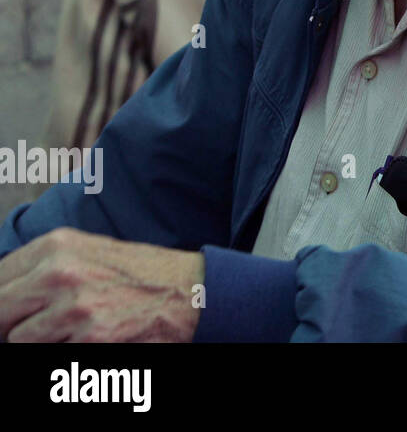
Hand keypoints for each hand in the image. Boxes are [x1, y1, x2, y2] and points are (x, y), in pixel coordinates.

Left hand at [0, 228, 202, 341]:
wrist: (192, 291)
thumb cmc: (140, 275)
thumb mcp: (88, 253)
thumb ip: (43, 268)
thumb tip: (4, 296)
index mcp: (57, 245)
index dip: (1, 302)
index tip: (14, 312)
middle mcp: (60, 271)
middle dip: (10, 324)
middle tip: (40, 326)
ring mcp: (74, 306)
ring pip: (17, 340)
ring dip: (38, 342)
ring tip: (72, 331)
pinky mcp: (90, 337)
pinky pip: (47, 356)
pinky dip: (65, 350)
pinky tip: (91, 339)